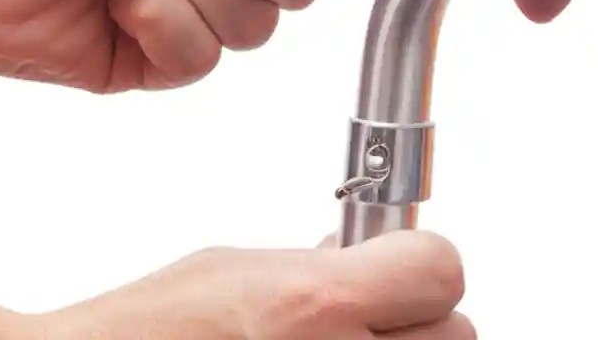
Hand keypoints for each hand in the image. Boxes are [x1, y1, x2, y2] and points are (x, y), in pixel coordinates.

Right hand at [36, 231, 472, 338]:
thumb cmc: (141, 333)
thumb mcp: (234, 271)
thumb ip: (315, 268)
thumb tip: (370, 266)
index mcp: (313, 307)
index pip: (441, 268)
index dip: (415, 263)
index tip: (397, 268)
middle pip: (456, 334)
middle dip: (412, 322)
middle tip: (362, 323)